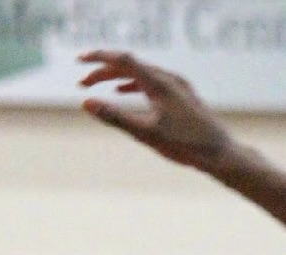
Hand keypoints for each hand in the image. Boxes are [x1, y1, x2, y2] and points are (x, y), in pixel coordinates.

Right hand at [77, 50, 230, 170]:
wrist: (218, 152)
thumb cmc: (183, 144)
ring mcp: (176, 85)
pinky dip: (131, 84)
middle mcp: (168, 78)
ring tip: (95, 86)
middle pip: (130, 65)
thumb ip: (114, 117)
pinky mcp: (179, 94)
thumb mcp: (144, 133)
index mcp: (159, 84)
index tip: (79, 60)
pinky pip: (150, 81)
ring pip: (139, 72)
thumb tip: (86, 103)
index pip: (124, 60)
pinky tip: (121, 91)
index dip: (99, 58)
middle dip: (103, 71)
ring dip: (115, 77)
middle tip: (81, 83)